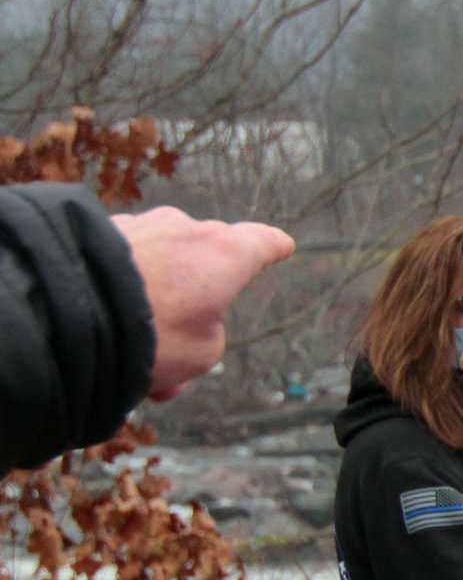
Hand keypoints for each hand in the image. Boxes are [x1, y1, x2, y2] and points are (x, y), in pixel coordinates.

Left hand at [112, 207, 295, 399]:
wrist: (64, 312)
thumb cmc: (149, 335)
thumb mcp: (201, 354)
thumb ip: (209, 332)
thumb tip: (189, 320)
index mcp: (224, 253)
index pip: (261, 241)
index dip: (272, 247)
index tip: (281, 245)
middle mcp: (184, 229)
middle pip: (203, 258)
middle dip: (197, 296)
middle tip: (180, 345)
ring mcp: (140, 225)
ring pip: (159, 264)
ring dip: (154, 299)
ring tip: (134, 347)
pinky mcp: (97, 231)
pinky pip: (123, 262)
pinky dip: (120, 289)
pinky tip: (104, 324)